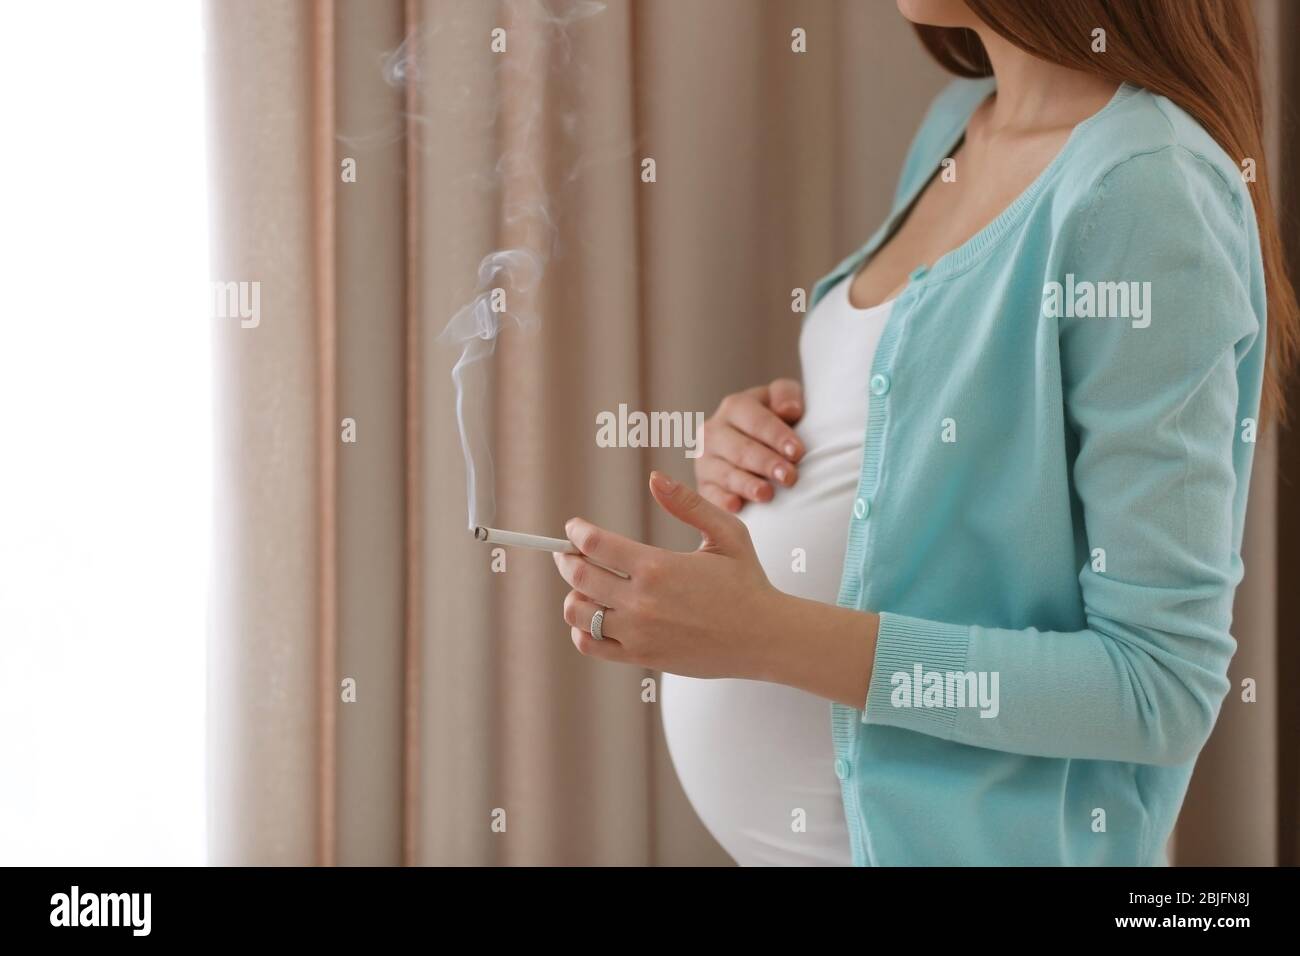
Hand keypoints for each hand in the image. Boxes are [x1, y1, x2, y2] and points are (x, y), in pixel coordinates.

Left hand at [552, 471, 784, 679]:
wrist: (764, 637)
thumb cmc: (747, 581)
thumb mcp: (727, 533)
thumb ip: (688, 503)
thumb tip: (655, 477)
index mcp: (657, 567)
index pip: (595, 544)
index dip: (577, 532)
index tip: (575, 527)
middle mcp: (641, 601)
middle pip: (578, 575)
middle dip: (566, 558)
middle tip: (567, 551)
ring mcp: (638, 633)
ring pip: (577, 611)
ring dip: (573, 593)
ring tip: (584, 584)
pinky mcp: (641, 656)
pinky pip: (590, 644)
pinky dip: (581, 629)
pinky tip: (595, 616)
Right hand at [695, 378, 804, 511]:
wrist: (753, 444)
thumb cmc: (775, 421)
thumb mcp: (781, 399)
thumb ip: (786, 394)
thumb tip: (790, 409)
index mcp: (735, 406)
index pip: (756, 420)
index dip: (777, 436)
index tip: (797, 452)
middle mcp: (714, 431)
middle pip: (741, 449)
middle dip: (766, 463)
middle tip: (789, 477)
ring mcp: (705, 460)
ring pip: (726, 474)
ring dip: (746, 484)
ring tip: (767, 494)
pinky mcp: (703, 486)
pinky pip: (710, 496)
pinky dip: (722, 502)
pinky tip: (736, 507)